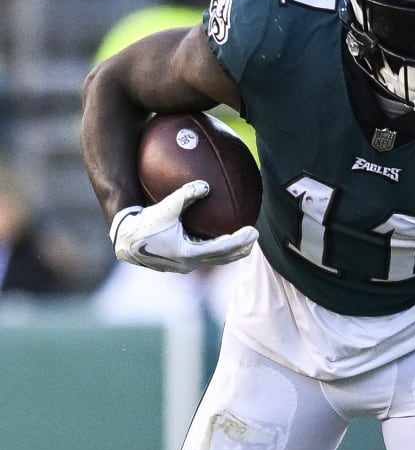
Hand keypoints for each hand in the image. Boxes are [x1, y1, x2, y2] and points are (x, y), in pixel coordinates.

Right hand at [110, 180, 257, 273]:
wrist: (123, 241)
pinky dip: (216, 250)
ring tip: (244, 242)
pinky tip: (220, 238)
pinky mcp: (178, 262)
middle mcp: (187, 263)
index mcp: (187, 253)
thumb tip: (205, 184)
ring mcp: (183, 265)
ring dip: (230, 252)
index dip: (240, 241)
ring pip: (214, 260)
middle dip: (241, 249)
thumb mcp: (164, 208)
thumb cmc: (142, 224)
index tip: (254, 232)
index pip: (222, 249)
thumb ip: (185, 195)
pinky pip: (203, 257)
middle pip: (222, 258)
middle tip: (256, 237)